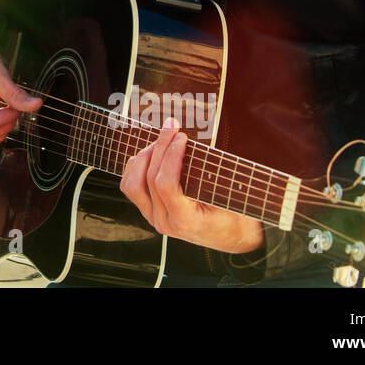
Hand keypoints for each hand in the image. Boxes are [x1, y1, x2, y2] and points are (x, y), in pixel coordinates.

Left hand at [119, 117, 264, 253]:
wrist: (231, 237)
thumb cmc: (234, 216)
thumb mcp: (228, 198)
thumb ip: (208, 178)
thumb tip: (188, 146)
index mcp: (185, 221)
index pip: (166, 184)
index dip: (171, 156)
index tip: (182, 137)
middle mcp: (164, 222)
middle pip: (150, 178)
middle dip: (160, 146)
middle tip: (172, 127)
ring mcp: (153, 217)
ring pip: (133, 183)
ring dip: (145, 156)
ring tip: (161, 141)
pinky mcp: (148, 211)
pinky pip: (131, 187)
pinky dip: (136, 166)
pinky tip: (150, 153)